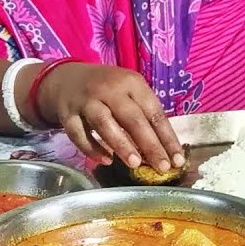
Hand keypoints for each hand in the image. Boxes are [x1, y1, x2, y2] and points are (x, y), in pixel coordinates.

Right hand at [36, 63, 184, 170]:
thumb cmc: (108, 89)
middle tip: (161, 167)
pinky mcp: (67, 114)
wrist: (66, 79)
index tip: (177, 160)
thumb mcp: (129, 91)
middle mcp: (109, 89)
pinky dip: (92, 148)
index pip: (154, 112)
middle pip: (132, 119)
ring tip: (135, 164)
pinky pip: (79, 134)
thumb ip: (144, 114)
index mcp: (132, 83)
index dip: (167, 138)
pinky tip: (106, 160)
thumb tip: (164, 149)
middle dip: (149, 145)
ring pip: (104, 124)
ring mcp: (86, 101)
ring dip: (121, 145)